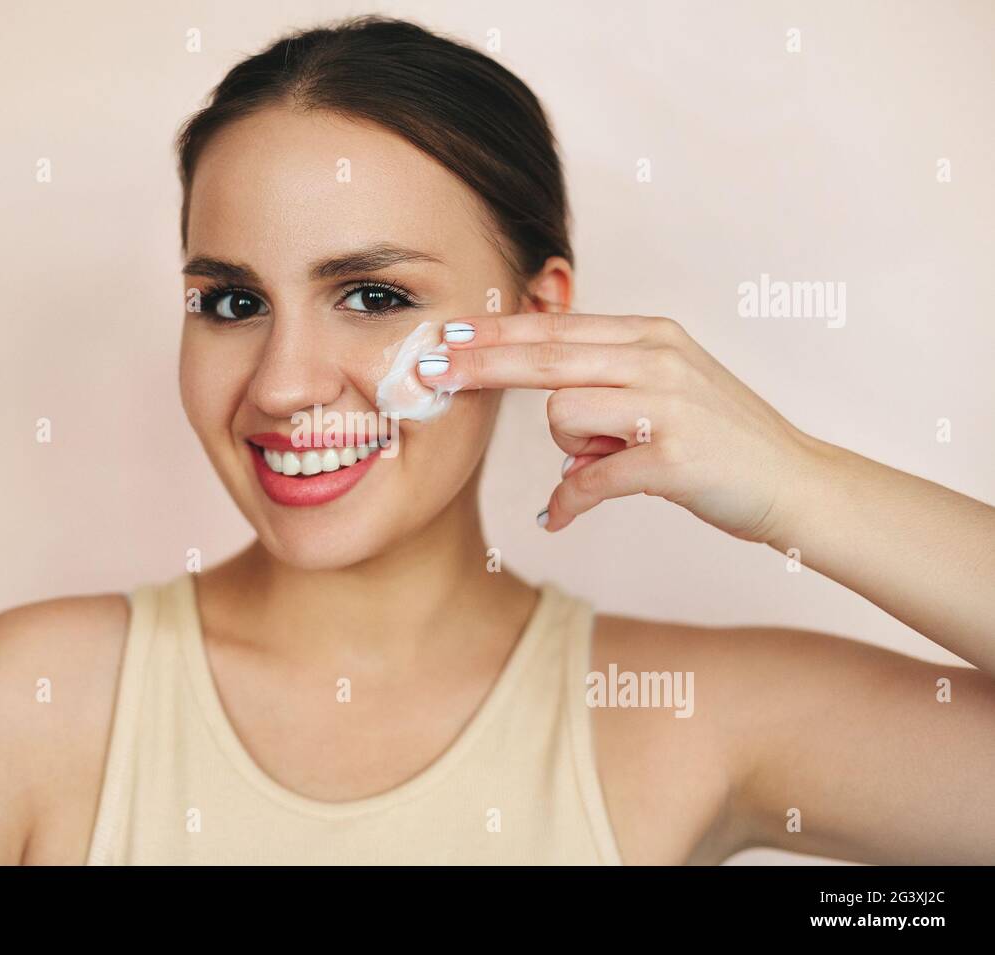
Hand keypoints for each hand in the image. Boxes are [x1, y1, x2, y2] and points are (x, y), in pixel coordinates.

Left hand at [420, 312, 818, 539]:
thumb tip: (554, 416)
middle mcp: (657, 359)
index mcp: (651, 337)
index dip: (497, 333)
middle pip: (546, 356)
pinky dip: (571, 501)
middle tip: (431, 371)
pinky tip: (562, 515)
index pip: (557, 328)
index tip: (449, 337)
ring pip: (563, 415)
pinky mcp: (672, 457)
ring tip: (606, 462)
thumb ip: (609, 385)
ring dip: (570, 450)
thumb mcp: (668, 388)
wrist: (797, 482)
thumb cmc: (724, 439)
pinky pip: (590, 480)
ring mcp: (667, 405)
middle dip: (481, 363)